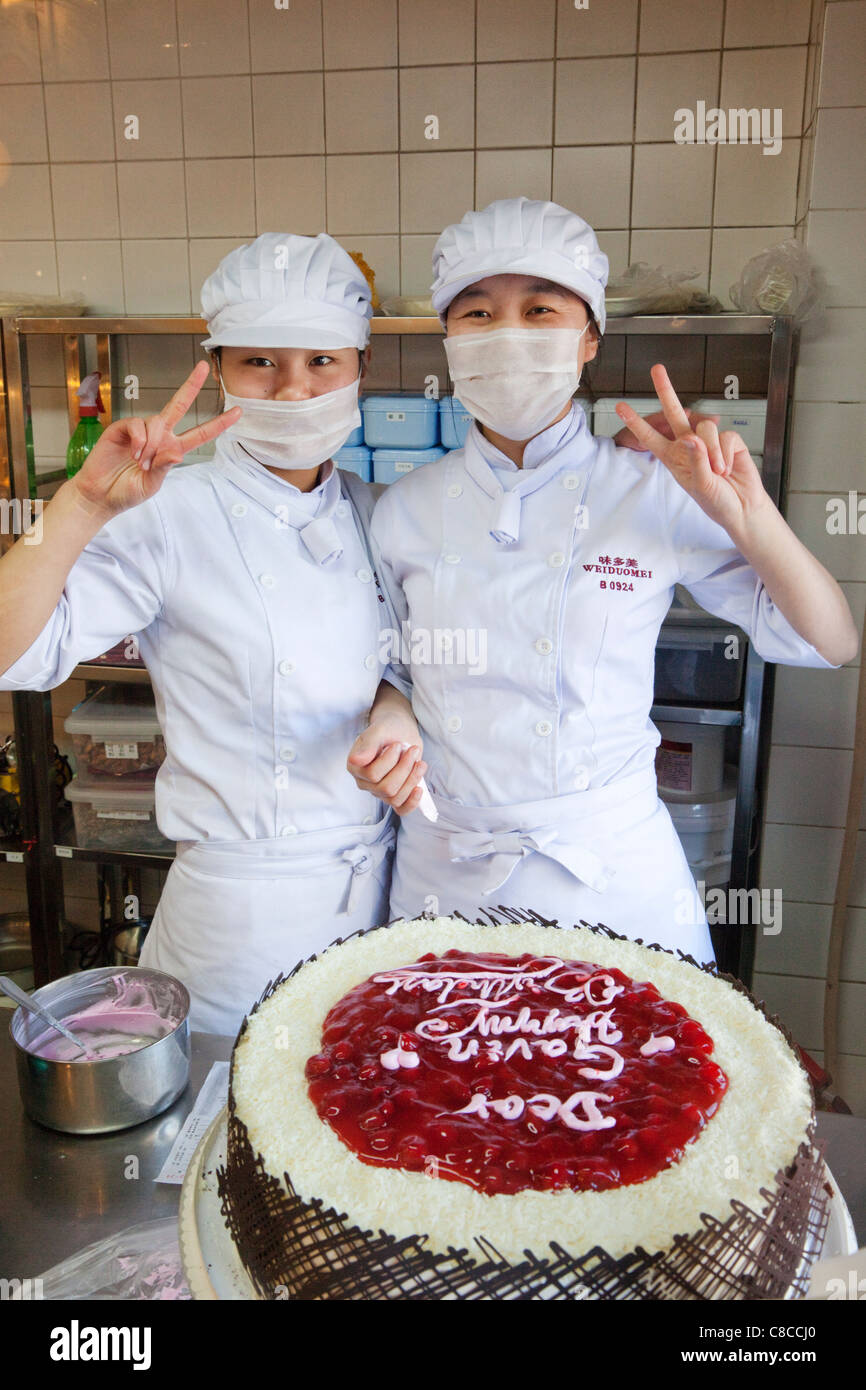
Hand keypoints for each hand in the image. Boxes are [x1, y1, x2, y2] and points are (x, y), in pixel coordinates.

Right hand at [68, 361, 240, 520]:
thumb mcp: (151, 485)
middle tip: (203, 367)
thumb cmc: (126, 492)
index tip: (237, 412)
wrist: (100, 495)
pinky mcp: (122, 428)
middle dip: (191, 386)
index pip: (200, 434)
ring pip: (156, 422)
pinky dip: (138, 439)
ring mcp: (140, 431)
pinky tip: (133, 453)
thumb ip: (164, 469)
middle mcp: (159, 436)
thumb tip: (177, 453)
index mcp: (172, 450)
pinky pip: (137, 424)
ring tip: (140, 462)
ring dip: (151, 445)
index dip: (219, 423)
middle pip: (178, 406)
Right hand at [347, 723, 427, 816]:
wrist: (400, 731)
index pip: (372, 774)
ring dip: (412, 779)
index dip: (389, 761)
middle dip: (404, 769)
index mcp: (356, 767)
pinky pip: (401, 809)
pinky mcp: (394, 796)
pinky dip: (412, 803)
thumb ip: (368, 744)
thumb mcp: (379, 730)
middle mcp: (365, 782)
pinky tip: (419, 789)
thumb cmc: (388, 729)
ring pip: (396, 798)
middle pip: (386, 788)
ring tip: (420, 762)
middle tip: (412, 751)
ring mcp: (379, 792)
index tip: (397, 745)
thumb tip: (356, 760)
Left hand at [614, 364, 770, 538]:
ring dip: (711, 452)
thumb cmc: (716, 501)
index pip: (651, 437)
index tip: (620, 407)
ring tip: (717, 472)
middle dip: (666, 389)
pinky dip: (726, 453)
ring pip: (704, 428)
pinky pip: (724, 436)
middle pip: (674, 412)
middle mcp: (688, 445)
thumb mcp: (700, 485)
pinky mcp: (728, 439)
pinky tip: (727, 466)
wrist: (742, 506)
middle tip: (657, 369)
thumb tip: (691, 437)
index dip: (636, 423)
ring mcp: (708, 441)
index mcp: (673, 457)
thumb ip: (695, 460)